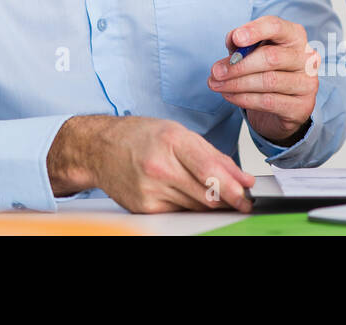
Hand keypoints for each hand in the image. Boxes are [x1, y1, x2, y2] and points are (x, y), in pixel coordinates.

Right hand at [46, 115, 254, 212]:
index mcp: (171, 141)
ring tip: (205, 189)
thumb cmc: (138, 136)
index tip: (247, 197)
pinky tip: (180, 191)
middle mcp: (159, 166)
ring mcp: (150, 190)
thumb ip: (214, 156)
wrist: (98, 148)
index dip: (233, 188)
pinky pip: (178, 213)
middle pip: (206, 194)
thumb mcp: (178, 133)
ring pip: (195, 207)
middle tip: (238, 199)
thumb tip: (243, 179)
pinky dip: (187, 206)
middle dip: (227, 198)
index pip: (210, 171)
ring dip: (208, 202)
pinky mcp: (144, 208)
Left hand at [208, 16, 316, 144]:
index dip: (255, 31)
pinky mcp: (302, 106)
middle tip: (216, 71)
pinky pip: (269, 101)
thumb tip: (232, 40)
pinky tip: (229, 95)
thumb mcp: (251, 51)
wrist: (281, 105)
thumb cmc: (266, 69)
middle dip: (239, 65)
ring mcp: (307, 83)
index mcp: (294, 35)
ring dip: (237, 84)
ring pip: (269, 81)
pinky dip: (244, 99)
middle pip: (271, 57)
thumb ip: (241, 43)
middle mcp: (306, 57)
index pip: (276, 26)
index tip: (235, 39)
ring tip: (216, 85)